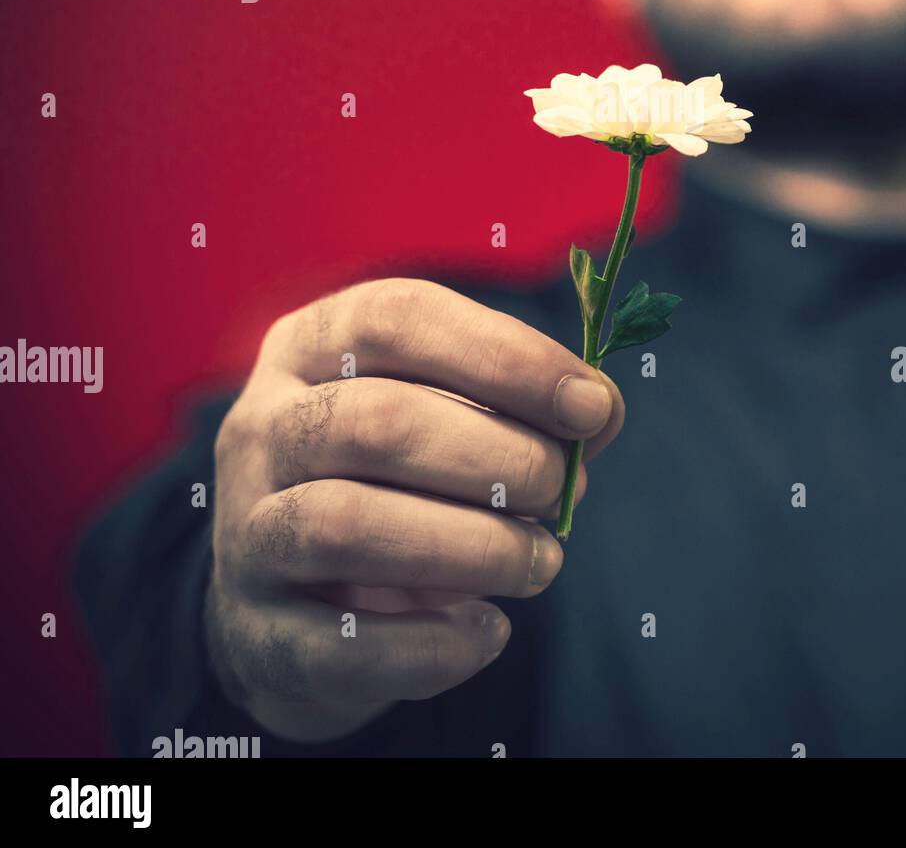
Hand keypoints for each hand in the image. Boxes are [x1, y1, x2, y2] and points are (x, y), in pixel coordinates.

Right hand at [203, 277, 623, 741]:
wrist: (300, 598)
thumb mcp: (452, 414)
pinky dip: (431, 645)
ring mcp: (246, 530)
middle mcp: (262, 425)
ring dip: (472, 546)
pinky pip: (339, 645)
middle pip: (376, 421)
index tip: (592, 405)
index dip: (507, 358)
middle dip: (498, 458)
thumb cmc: (399, 476)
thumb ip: (526, 406)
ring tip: (543, 561)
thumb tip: (599, 411)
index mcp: (314, 345)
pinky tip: (490, 631)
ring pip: (348, 524)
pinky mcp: (255, 632)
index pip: (400, 320)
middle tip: (565, 488)